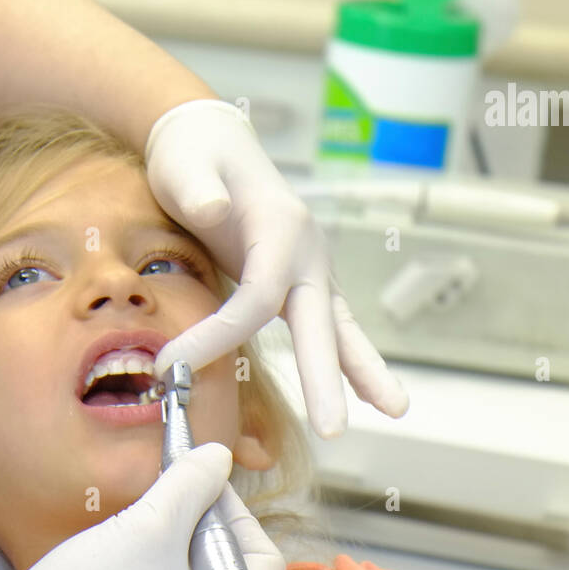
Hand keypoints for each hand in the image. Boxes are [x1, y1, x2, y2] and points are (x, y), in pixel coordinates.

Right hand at [0, 444, 287, 569]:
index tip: (198, 486)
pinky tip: (125, 553)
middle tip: (168, 499)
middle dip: (204, 526)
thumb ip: (192, 484)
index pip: (264, 559)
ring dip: (178, 544)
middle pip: (231, 569)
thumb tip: (220, 456)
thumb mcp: (148, 526)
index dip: (237, 513)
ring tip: (142, 524)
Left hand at [144, 99, 408, 439]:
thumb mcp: (186, 165)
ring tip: (396, 409)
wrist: (211, 140)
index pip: (256, 298)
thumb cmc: (194, 156)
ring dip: (365, 372)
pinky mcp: (305, 285)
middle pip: (319, 325)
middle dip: (326, 379)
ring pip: (342, 329)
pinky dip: (351, 362)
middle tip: (332, 428)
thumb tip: (214, 209)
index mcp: (280, 228)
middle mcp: (307, 253)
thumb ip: (200, 188)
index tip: (172, 365)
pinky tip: (371, 395)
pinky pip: (331, 330)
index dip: (218, 336)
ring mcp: (313, 270)